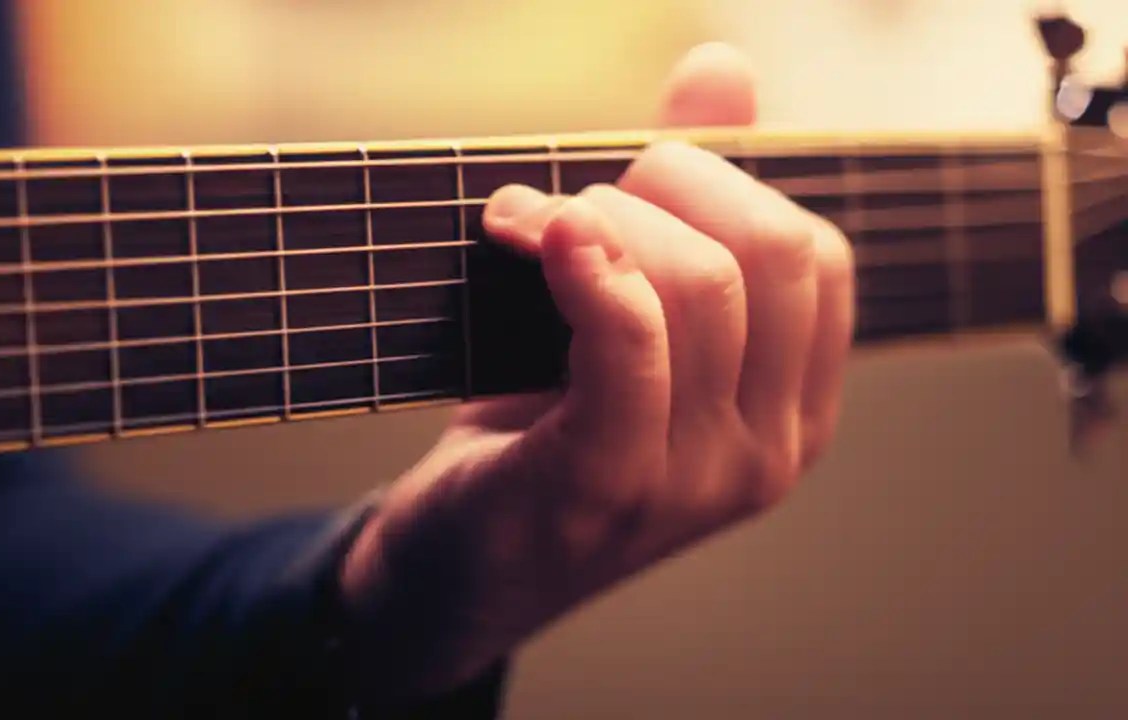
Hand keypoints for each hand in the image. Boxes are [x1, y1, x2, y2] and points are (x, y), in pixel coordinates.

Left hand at [339, 43, 854, 699]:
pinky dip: (586, 268)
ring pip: (696, 284)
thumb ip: (684, 200)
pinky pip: (630, 343)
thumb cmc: (538, 428)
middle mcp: (769, 450)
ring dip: (598, 219)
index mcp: (791, 408)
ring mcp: (699, 477)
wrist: (454, 566)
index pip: (813, 253)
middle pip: (769, 252)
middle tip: (575, 202)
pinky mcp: (610, 482)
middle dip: (665, 185)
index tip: (628, 186)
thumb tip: (722, 69)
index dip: (720, 185)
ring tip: (520, 226)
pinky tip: (533, 232)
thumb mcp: (627, 313)